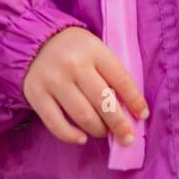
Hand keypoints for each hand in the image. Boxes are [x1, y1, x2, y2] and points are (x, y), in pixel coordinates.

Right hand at [23, 27, 148, 146]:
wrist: (36, 40)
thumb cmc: (75, 50)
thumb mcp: (96, 50)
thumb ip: (111, 74)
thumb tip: (130, 110)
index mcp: (94, 50)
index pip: (121, 80)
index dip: (135, 101)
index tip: (142, 115)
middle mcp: (73, 64)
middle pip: (103, 102)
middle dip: (119, 124)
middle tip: (127, 138)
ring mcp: (53, 80)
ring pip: (82, 115)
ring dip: (98, 130)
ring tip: (104, 132)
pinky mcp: (36, 94)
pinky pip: (56, 124)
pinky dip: (71, 136)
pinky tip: (82, 137)